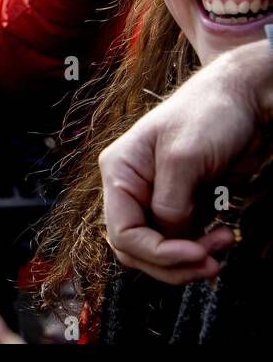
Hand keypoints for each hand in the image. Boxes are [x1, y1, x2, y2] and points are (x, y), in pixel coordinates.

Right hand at [99, 40, 272, 284]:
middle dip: (172, 263)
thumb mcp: (183, 158)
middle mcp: (131, 187)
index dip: (157, 253)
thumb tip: (171, 237)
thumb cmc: (209, 113)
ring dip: (187, 261)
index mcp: (119, 172)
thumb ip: (171, 203)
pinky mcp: (181, 201)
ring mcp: (155, 196)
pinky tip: (222, 238)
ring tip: (222, 249)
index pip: (123, 232)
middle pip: (136, 248)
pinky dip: (199, 249)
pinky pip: (179, 240)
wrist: (242, 97)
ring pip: (157, 249)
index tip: (196, 254)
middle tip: (212, 263)